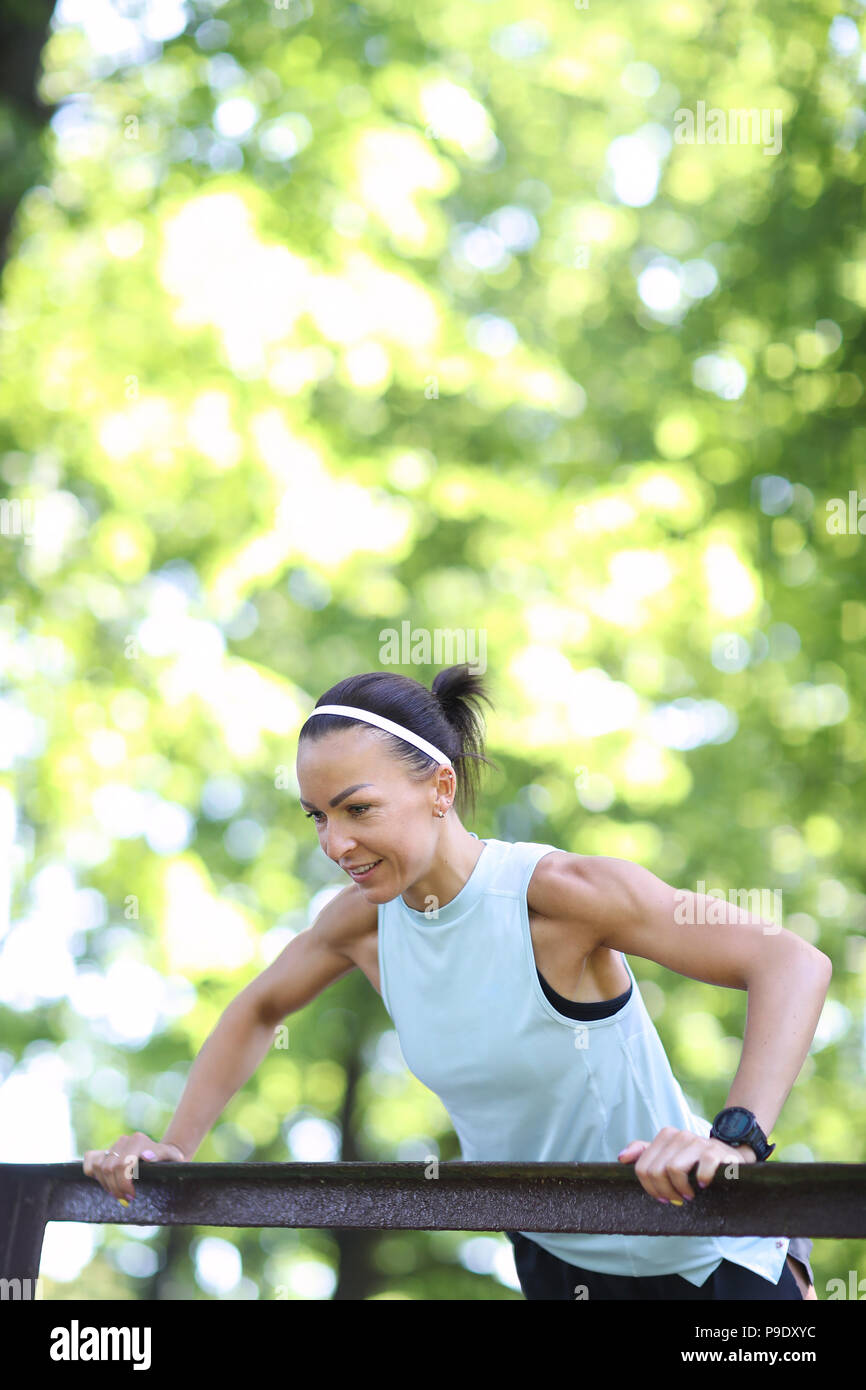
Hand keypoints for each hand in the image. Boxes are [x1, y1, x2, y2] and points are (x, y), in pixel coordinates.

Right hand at [82, 1133, 186, 1204]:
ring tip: (118, 1193)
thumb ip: (163, 1155)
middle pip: (109, 1168)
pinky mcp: (105, 1151)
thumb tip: (147, 1156)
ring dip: (106, 1184)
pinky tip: (106, 1182)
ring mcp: (113, 1145)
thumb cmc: (169, 1160)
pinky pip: (90, 1159)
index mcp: (139, 1141)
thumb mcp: (172, 1158)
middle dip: (115, 1188)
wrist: (162, 1154)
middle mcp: (124, 1140)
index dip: (123, 1183)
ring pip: (99, 1166)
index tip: (131, 1196)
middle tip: (126, 1199)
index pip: (122, 1165)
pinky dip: (93, 1172)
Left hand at [617, 1126, 756, 1203]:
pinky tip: (703, 1185)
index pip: (643, 1168)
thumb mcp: (669, 1155)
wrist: (730, 1156)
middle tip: (677, 1200)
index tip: (663, 1197)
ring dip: (681, 1190)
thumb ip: (644, 1153)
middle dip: (665, 1192)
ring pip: (674, 1169)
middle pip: (656, 1171)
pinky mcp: (715, 1151)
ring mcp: (697, 1142)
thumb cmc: (695, 1161)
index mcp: (666, 1135)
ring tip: (689, 1195)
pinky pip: (701, 1168)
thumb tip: (621, 1158)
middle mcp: (680, 1135)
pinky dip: (700, 1180)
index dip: (650, 1188)